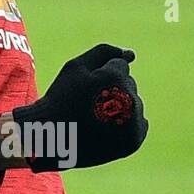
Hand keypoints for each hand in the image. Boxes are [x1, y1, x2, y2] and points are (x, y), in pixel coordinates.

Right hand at [7, 43, 146, 171]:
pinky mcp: (135, 140)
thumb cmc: (61, 100)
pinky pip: (139, 123)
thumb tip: (131, 54)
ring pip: (134, 103)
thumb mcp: (75, 67)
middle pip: (129, 84)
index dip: (100, 75)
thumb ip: (104, 52)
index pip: (120, 65)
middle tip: (87, 105)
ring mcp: (134, 122)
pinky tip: (107, 129)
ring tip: (95, 119)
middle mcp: (130, 100)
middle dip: (112, 90)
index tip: (85, 89)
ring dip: (120, 107)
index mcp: (116, 79)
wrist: (53, 140)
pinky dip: (126, 125)